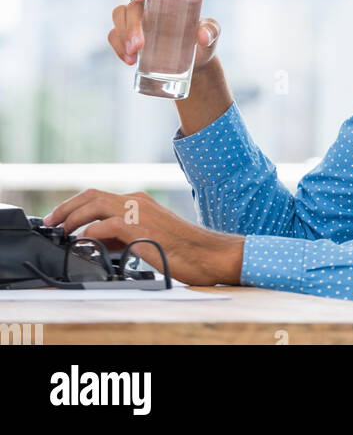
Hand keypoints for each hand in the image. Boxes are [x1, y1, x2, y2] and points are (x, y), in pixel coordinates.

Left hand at [42, 191, 243, 285]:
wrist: (207, 252)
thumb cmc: (182, 248)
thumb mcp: (147, 236)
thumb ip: (121, 235)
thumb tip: (94, 240)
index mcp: (138, 200)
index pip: (99, 196)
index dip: (75, 205)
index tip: (59, 218)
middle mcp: (137, 200)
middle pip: (93, 194)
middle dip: (67, 207)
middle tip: (51, 221)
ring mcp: (140, 212)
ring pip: (97, 204)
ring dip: (74, 216)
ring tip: (61, 230)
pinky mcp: (143, 227)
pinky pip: (109, 224)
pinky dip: (91, 231)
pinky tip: (83, 241)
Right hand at [109, 0, 221, 68]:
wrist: (196, 60)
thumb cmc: (203, 37)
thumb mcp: (211, 32)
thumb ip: (211, 30)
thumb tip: (202, 36)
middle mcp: (147, 3)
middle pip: (131, 4)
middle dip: (131, 24)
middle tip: (139, 45)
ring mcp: (136, 19)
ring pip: (118, 16)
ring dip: (122, 35)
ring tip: (134, 54)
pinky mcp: (129, 36)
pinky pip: (114, 35)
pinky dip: (118, 48)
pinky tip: (130, 61)